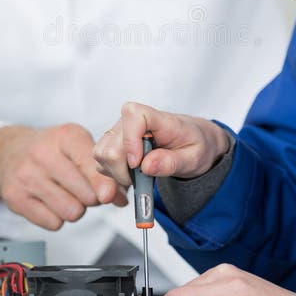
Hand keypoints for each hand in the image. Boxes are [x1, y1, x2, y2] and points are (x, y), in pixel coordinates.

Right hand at [0, 123, 127, 230]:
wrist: (9, 151)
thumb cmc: (52, 150)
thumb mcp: (78, 147)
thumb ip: (103, 171)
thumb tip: (122, 199)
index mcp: (66, 136)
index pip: (92, 166)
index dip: (106, 184)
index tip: (111, 194)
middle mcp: (43, 154)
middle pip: (88, 195)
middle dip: (92, 198)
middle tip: (82, 188)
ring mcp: (26, 176)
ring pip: (72, 212)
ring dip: (75, 209)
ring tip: (65, 193)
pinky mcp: (15, 197)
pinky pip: (54, 223)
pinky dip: (57, 217)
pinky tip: (49, 201)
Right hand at [93, 101, 229, 187]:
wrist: (192, 142)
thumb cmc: (194, 145)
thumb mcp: (193, 158)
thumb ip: (171, 162)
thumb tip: (147, 166)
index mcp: (158, 118)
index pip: (133, 115)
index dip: (130, 141)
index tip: (137, 163)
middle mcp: (133, 121)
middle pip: (111, 147)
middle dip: (124, 172)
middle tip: (144, 180)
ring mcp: (119, 131)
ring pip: (102, 156)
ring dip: (118, 175)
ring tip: (139, 178)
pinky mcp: (112, 143)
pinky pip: (101, 163)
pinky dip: (113, 177)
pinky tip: (131, 178)